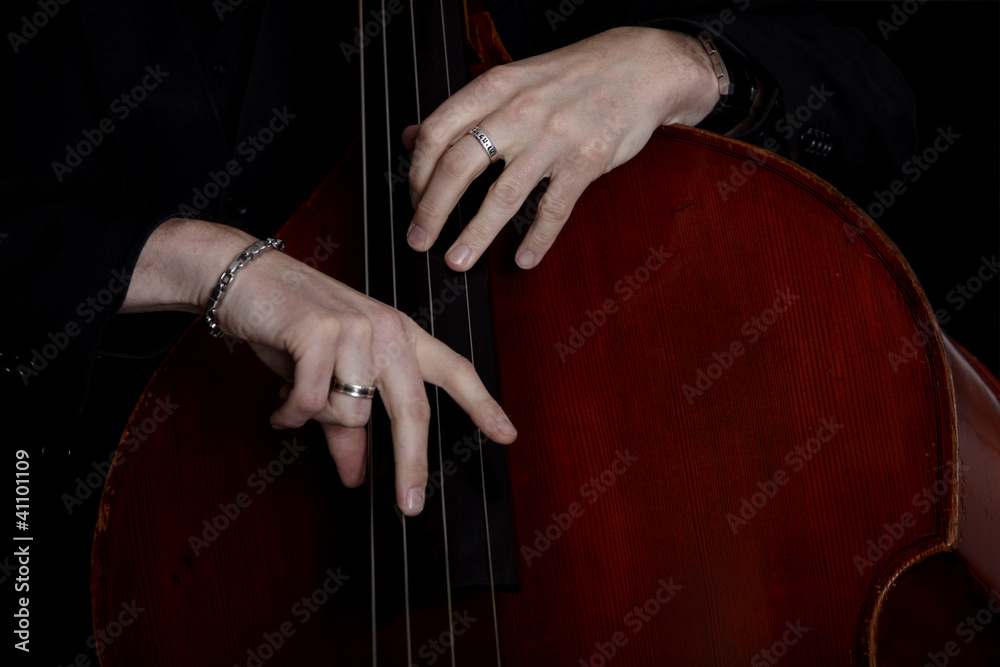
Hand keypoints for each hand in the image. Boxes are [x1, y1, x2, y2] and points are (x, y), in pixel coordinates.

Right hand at [123, 218, 516, 515]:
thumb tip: (358, 476)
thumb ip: (347, 427)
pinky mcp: (322, 331)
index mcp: (398, 334)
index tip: (507, 434)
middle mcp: (387, 328)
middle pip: (413, 410)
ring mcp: (358, 327)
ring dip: (317, 419)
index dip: (482, 404)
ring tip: (294, 402)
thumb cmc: (287, 324)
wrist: (239, 276)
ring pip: (353, 413)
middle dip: (411, 464)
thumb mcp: (326, 376)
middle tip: (409, 507)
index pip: (454, 370)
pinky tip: (280, 404)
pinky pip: (313, 403)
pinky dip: (291, 413)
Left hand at [403, 27, 718, 270]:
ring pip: (503, 194)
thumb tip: (413, 137)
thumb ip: (463, 111)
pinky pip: (554, 208)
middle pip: (459, 166)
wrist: (643, 66)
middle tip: (419, 241)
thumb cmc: (575, 75)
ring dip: (475, 234)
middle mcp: (519, 111)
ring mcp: (554, 137)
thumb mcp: (513, 80)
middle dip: (432, 211)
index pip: (437, 132)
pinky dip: (537, 239)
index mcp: (495, 88)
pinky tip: (524, 259)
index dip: (417, 172)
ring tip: (458, 261)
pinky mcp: (587, 160)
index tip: (413, 200)